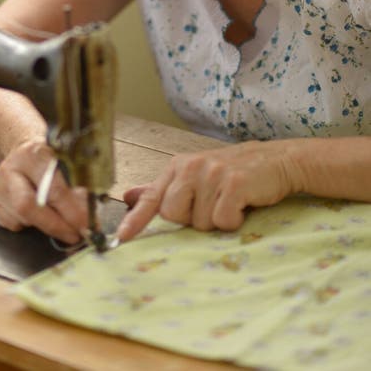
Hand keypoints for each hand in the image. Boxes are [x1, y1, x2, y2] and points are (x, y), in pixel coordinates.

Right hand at [0, 136, 88, 243]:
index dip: (71, 211)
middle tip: (74, 235)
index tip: (86, 226)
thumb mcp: (68, 167)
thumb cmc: (50, 161)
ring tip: (59, 221)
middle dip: (55, 225)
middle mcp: (12, 166)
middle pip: (29, 205)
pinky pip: (12, 222)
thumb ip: (79, 191)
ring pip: (22, 217)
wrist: (25, 154)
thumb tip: (90, 222)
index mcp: (35, 153)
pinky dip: (29, 224)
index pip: (53, 187)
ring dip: (44, 225)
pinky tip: (36, 213)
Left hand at [117, 140, 297, 240]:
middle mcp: (191, 167)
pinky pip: (223, 220)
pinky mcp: (233, 183)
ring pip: (200, 222)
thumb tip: (130, 195)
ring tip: (229, 203)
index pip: (152, 197)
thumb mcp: (196, 175)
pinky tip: (242, 206)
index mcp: (178, 167)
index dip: (136, 220)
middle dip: (192, 220)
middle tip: (212, 205)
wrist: (276, 160)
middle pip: (173, 215)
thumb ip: (164, 188)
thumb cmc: (233, 173)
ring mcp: (212, 173)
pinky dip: (233, 221)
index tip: (122, 238)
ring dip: (216, 221)